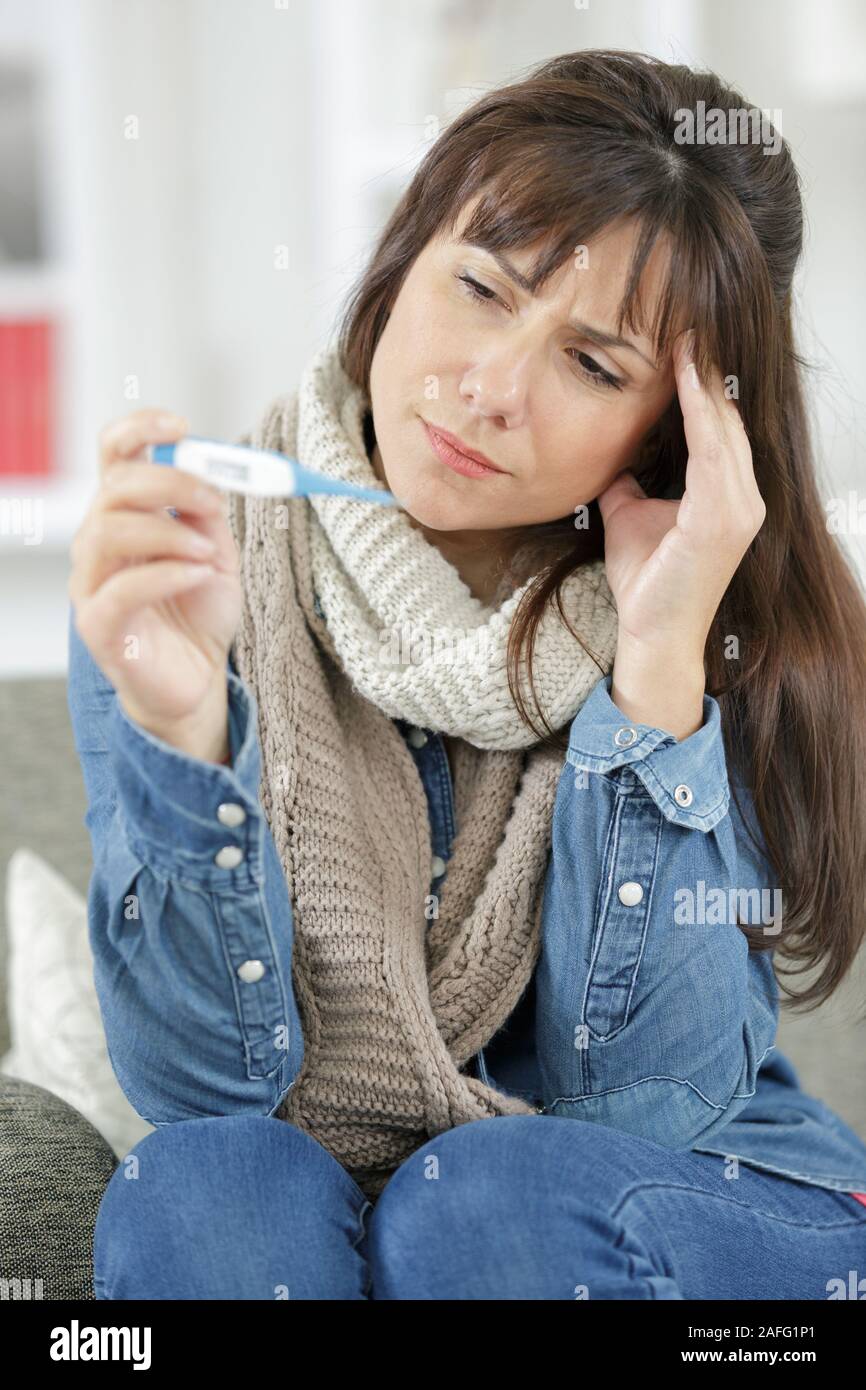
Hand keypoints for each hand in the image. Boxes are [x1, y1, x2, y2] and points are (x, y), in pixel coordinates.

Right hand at [69, 408, 242, 755]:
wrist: (198, 679)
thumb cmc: (198, 614)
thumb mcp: (216, 551)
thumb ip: (208, 512)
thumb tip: (212, 468)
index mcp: (124, 515)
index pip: (112, 454)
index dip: (140, 429)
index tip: (181, 425)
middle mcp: (98, 543)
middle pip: (113, 487)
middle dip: (170, 483)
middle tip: (213, 500)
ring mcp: (92, 584)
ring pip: (110, 531)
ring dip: (170, 531)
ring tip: (208, 551)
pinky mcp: (98, 626)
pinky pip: (121, 589)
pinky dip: (167, 573)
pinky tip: (198, 575)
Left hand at [595, 331, 765, 737]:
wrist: (651, 633)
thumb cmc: (646, 581)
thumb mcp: (630, 516)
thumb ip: (628, 481)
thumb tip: (609, 453)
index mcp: (726, 495)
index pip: (717, 427)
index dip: (702, 384)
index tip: (683, 341)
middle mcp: (743, 498)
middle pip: (726, 420)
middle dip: (708, 372)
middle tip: (689, 324)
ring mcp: (739, 510)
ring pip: (723, 430)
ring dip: (705, 383)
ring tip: (689, 340)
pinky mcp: (722, 522)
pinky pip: (713, 454)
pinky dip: (701, 415)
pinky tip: (687, 383)